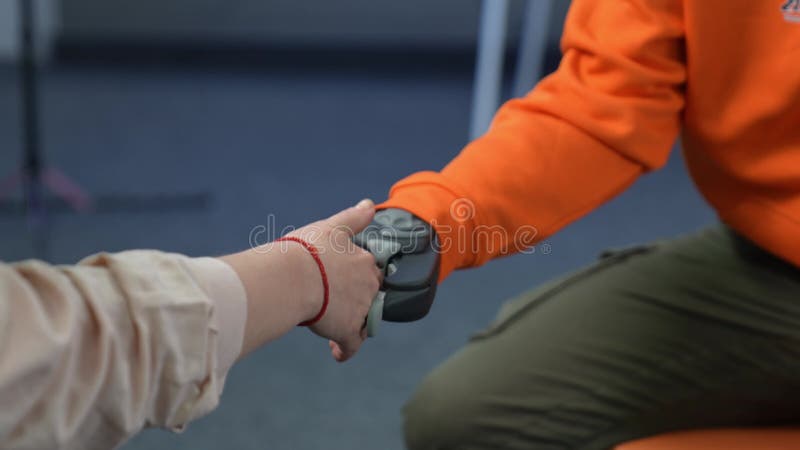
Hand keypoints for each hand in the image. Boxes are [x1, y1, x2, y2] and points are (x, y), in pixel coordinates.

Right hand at [288, 199, 381, 361]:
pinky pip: (351, 346)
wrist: (293, 277)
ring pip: (361, 321)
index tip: (341, 280)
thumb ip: (353, 218)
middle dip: (355, 301)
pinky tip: (337, 353)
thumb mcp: (333, 227)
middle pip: (369, 297)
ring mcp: (360, 310)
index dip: (356, 277)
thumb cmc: (308, 249)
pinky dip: (345, 350)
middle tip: (333, 302)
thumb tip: (369, 205)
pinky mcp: (347, 330)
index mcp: (365, 262)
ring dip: (349, 325)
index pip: (369, 272)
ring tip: (330, 326)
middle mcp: (368, 286)